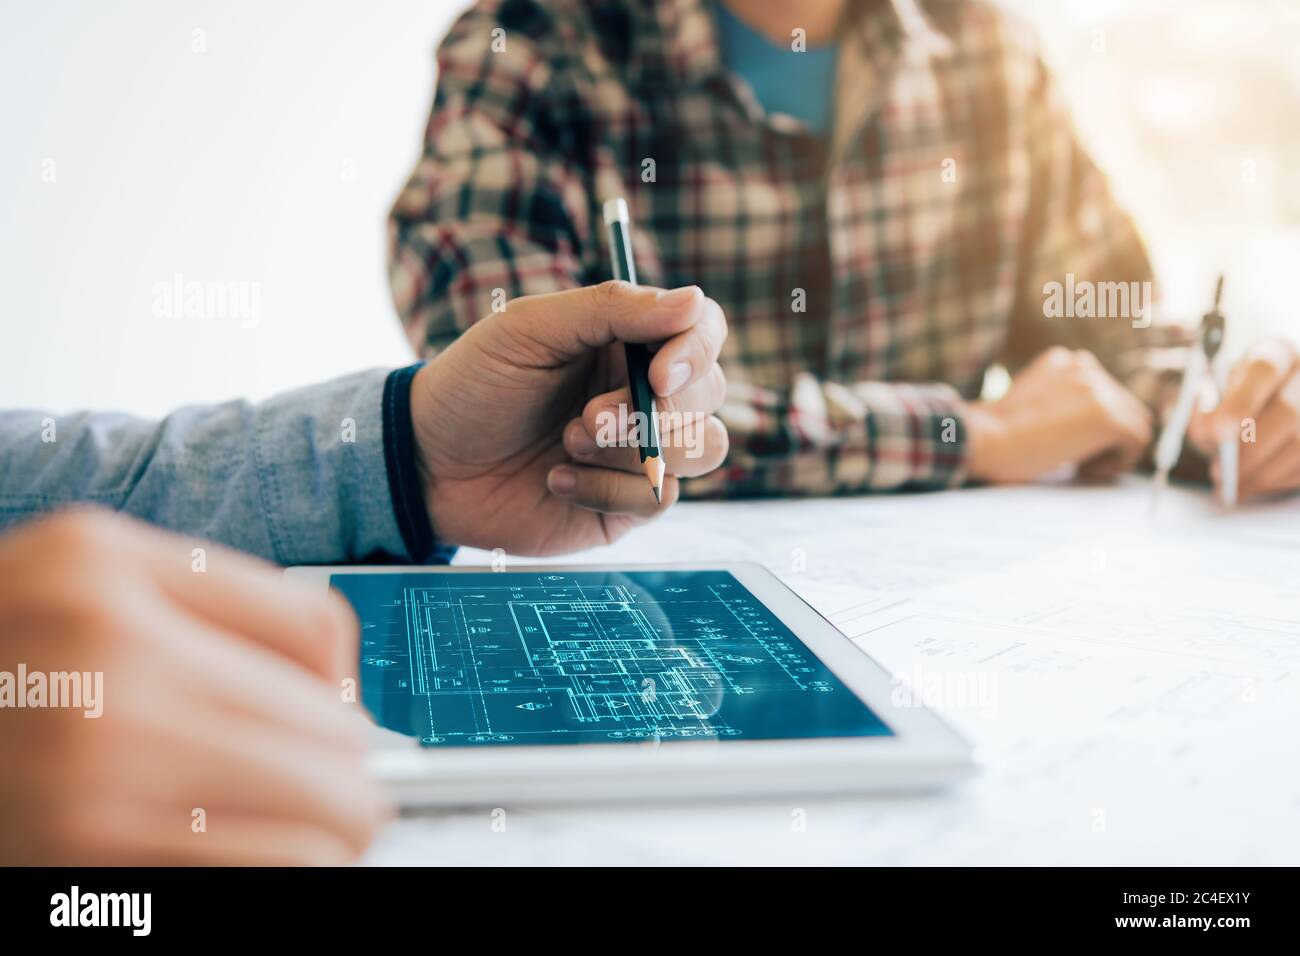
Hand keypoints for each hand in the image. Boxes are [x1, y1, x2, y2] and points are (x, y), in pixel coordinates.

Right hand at [0, 510, 389, 864]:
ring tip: (288, 822)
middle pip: (337, 735)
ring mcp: (94, 770)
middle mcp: (104, 663)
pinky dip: (286, 868)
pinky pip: (276, 872)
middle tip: (323, 783)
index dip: (339, 685)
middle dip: (345, 769)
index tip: (329, 717)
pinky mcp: (85, 862)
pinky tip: (247, 854)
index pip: (318, 630)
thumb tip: (338, 679)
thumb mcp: (76, 577)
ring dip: (329, 826)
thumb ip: (207, 600)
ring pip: (327, 814)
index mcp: (105, 572)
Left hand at [411, 281, 728, 554]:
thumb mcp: (532, 328)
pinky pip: (658, 498)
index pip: (702, 331)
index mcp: (628, 341)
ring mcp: (639, 450)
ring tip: (569, 443)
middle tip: (587, 417)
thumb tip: (693, 299)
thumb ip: (612, 308)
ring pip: (701, 449)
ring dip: (636, 448)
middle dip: (653, 409)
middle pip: (708, 393)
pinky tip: (555, 481)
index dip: (697, 350)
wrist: (427, 463)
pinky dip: (606, 490)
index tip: (660, 372)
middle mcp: (644, 393)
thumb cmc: (475, 385)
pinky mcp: (625, 504)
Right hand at [962, 347, 1152, 483]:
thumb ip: (1058, 399)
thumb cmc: (994, 433)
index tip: (1071, 442)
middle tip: (1078, 458)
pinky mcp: (1107, 418)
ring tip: (1080, 464)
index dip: (1094, 422)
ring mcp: (1098, 390)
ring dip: (1114, 447)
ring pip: (1136, 422)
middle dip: (1109, 435)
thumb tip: (1085, 423)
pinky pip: (1137, 440)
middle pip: (1126, 404)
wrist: (984, 439)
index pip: (1104, 390)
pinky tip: (1084, 467)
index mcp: (1063, 360)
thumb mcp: (1029, 400)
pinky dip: (1119, 460)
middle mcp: (1084, 367)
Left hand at [1189, 337, 1299, 500]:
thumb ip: (1203, 410)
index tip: (1218, 433)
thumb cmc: (1231, 399)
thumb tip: (1210, 435)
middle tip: (1220, 474)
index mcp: (1275, 352)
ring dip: (1265, 473)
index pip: (1264, 370)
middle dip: (1251, 450)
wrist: (1262, 407)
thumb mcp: (1211, 397)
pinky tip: (1257, 485)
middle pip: (1289, 412)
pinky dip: (1280, 480)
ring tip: (1233, 487)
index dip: (1241, 402)